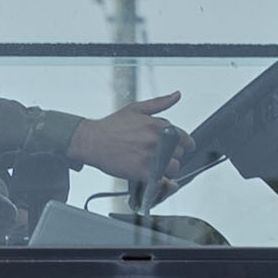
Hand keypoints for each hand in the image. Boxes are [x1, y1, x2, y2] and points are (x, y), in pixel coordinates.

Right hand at [70, 93, 187, 185]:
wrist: (92, 141)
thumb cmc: (112, 126)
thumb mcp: (136, 109)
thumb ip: (160, 103)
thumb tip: (177, 95)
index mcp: (157, 125)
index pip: (184, 138)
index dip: (184, 144)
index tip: (182, 147)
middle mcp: (156, 141)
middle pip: (179, 153)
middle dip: (173, 154)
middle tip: (161, 155)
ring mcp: (150, 157)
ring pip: (174, 168)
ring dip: (168, 168)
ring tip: (156, 165)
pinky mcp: (142, 173)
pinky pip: (163, 181)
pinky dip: (165, 183)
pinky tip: (161, 179)